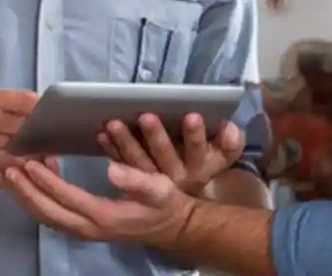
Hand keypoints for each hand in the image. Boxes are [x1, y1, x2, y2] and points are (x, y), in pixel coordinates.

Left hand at [3, 157, 195, 246]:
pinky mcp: (84, 226)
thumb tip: (110, 168)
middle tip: (7, 168)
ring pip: (46, 215)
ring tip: (11, 173)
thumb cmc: (165, 204)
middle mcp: (88, 227)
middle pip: (47, 211)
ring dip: (27, 196)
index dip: (45, 181)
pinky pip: (53, 214)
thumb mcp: (158, 189)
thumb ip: (136, 179)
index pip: (65, 197)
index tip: (28, 163)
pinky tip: (37, 176)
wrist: (172, 227)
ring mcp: (85, 229)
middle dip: (25, 190)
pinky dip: (39, 198)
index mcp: (103, 215)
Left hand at [98, 112, 244, 194]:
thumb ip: (230, 143)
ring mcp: (150, 182)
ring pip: (136, 162)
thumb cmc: (202, 171)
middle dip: (153, 136)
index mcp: (195, 170)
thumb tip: (230, 127)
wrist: (180, 217)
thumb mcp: (221, 160)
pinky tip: (101, 135)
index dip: (195, 135)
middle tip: (144, 116)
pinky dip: (110, 150)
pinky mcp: (131, 184)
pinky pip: (120, 164)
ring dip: (124, 142)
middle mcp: (172, 177)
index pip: (197, 151)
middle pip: (161, 156)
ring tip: (113, 123)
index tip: (192, 116)